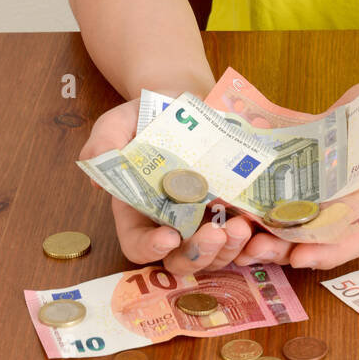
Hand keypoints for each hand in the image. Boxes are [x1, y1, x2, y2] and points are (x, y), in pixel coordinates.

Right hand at [78, 97, 262, 275]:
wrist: (189, 100)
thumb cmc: (149, 115)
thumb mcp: (119, 122)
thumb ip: (104, 142)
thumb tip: (97, 180)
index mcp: (137, 211)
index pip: (137, 245)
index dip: (150, 248)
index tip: (168, 237)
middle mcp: (170, 224)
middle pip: (180, 259)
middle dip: (198, 254)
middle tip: (215, 233)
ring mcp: (204, 221)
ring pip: (214, 254)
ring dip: (228, 249)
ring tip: (241, 226)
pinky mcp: (232, 211)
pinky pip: (242, 238)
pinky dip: (251, 240)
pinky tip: (260, 226)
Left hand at [229, 77, 358, 270]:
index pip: (351, 238)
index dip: (326, 252)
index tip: (300, 257)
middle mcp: (342, 202)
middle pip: (311, 237)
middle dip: (282, 247)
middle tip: (254, 247)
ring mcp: (319, 189)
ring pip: (288, 219)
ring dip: (262, 229)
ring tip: (236, 229)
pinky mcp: (302, 170)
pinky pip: (277, 187)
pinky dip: (256, 194)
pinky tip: (233, 190)